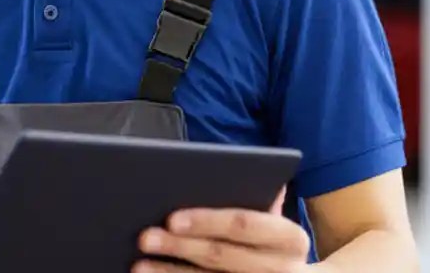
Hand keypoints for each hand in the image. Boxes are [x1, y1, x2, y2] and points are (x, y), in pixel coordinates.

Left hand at [133, 188, 310, 272]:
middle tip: (144, 237)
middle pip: (221, 256)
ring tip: (139, 266)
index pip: (243, 224)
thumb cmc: (274, 241)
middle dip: (179, 246)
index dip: (206, 221)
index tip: (171, 218)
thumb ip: (257, 194)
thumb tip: (230, 167)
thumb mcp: (275, 220)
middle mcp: (283, 269)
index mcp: (291, 238)